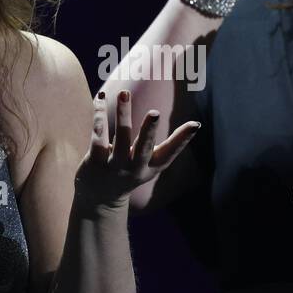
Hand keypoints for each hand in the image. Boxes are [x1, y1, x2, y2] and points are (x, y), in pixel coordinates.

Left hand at [74, 90, 200, 209]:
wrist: (101, 199)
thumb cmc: (131, 172)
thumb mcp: (151, 163)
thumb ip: (169, 146)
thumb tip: (196, 124)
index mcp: (152, 167)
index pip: (170, 153)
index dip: (183, 140)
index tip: (195, 124)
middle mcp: (134, 168)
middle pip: (143, 148)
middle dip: (149, 131)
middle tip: (155, 113)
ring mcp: (114, 166)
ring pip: (120, 138)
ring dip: (124, 114)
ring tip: (125, 93)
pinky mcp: (95, 162)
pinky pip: (98, 136)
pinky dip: (100, 116)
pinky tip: (100, 98)